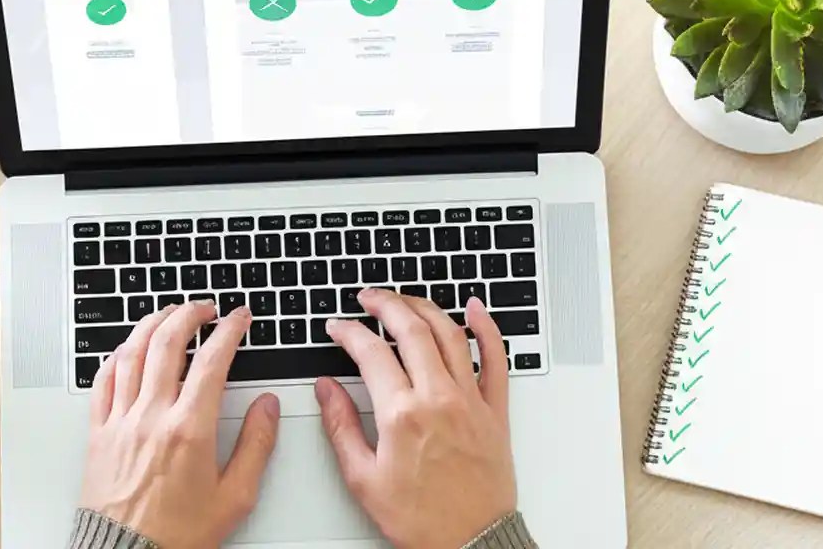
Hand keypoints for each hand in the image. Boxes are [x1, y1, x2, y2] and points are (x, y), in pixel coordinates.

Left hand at [79, 301, 279, 547]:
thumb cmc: (177, 535)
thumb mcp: (235, 496)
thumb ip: (256, 446)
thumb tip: (268, 408)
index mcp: (188, 429)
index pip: (212, 360)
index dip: (229, 330)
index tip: (239, 318)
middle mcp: (151, 417)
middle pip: (166, 342)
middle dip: (189, 314)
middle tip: (204, 308)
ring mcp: (121, 422)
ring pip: (131, 353)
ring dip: (151, 324)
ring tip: (167, 314)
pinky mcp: (98, 434)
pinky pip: (103, 382)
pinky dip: (116, 356)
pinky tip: (126, 350)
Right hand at [316, 290, 515, 548]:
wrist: (472, 542)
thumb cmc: (422, 520)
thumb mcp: (363, 479)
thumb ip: (341, 426)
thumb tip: (326, 390)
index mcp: (402, 415)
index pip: (370, 352)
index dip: (349, 331)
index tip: (338, 327)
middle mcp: (438, 398)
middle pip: (411, 329)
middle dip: (385, 304)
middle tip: (369, 298)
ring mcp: (470, 400)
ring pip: (449, 334)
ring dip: (424, 307)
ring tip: (405, 299)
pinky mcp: (495, 410)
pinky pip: (496, 358)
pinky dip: (487, 328)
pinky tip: (474, 309)